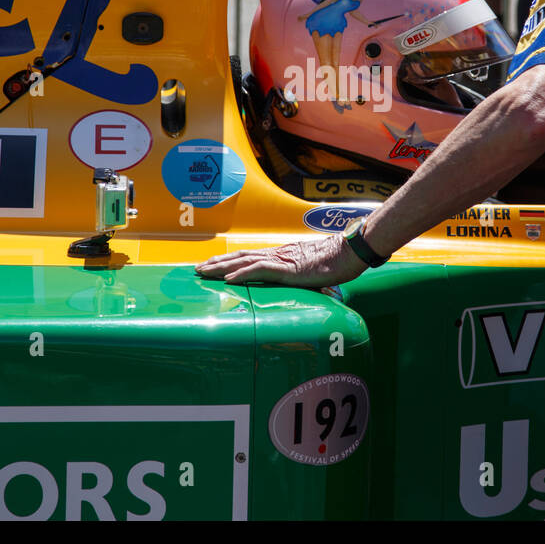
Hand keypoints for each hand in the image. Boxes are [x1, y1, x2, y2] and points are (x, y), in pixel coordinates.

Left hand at [196, 234, 367, 285]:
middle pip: (239, 257)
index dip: (228, 261)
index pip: (247, 257)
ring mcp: (280, 260)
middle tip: (196, 269)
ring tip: (203, 272)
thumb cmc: (335, 263)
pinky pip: (259, 270)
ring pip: (243, 261)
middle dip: (215, 263)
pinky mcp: (286, 268)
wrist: (348, 253)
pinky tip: (228, 279)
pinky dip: (241, 273)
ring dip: (221, 267)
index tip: (210, 267)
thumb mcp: (312, 274)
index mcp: (280, 256)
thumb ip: (301, 280)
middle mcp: (275, 255)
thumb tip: (299, 290)